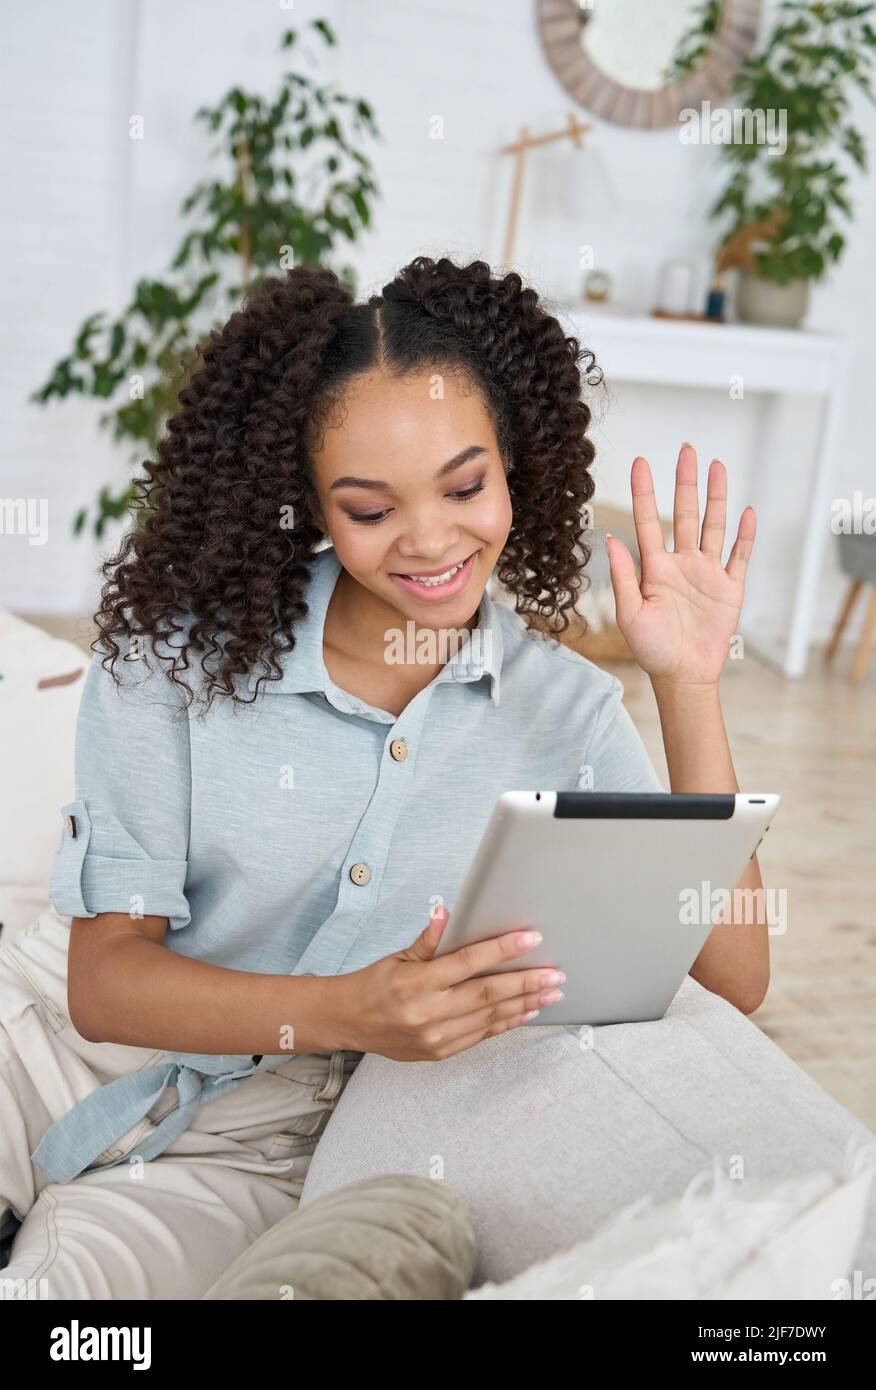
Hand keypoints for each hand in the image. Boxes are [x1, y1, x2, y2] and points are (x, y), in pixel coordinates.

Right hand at [330, 906, 565, 1059]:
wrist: (349, 1022)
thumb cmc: (374, 985)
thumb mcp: (398, 956)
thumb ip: (429, 939)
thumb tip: (446, 912)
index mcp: (416, 983)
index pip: (468, 962)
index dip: (502, 950)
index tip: (530, 938)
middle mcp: (428, 1013)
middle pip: (487, 994)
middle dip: (526, 983)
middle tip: (555, 973)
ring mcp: (435, 1037)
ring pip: (490, 1018)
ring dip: (525, 1004)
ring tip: (551, 992)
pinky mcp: (440, 1052)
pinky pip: (482, 1035)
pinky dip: (507, 1022)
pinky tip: (527, 1011)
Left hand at [606, 444, 755, 687]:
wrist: (683, 676)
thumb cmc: (652, 649)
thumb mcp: (630, 613)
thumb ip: (624, 575)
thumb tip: (610, 538)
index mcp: (655, 569)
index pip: (647, 521)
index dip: (644, 492)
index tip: (640, 463)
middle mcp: (681, 564)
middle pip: (685, 514)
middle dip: (685, 483)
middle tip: (686, 451)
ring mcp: (707, 573)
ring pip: (713, 526)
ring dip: (717, 498)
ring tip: (718, 467)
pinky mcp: (729, 588)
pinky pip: (739, 556)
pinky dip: (744, 535)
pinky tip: (747, 512)